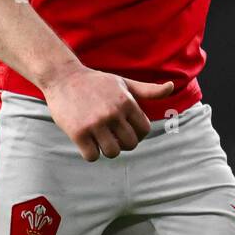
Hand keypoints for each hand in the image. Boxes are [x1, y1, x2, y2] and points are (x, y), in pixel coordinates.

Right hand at [40, 66, 174, 161]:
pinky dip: (90, 153)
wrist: (63, 77)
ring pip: (113, 153)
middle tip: (111, 135)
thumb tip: (172, 87)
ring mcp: (95, 123)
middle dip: (123, 143)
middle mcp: (113, 113)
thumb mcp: (123, 83)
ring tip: (100, 139)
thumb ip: (148, 90)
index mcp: (127, 102)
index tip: (126, 129)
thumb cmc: (96, 82)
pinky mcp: (78, 133)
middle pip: (130, 145)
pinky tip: (86, 141)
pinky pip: (92, 156)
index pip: (144, 131)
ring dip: (107, 150)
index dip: (137, 133)